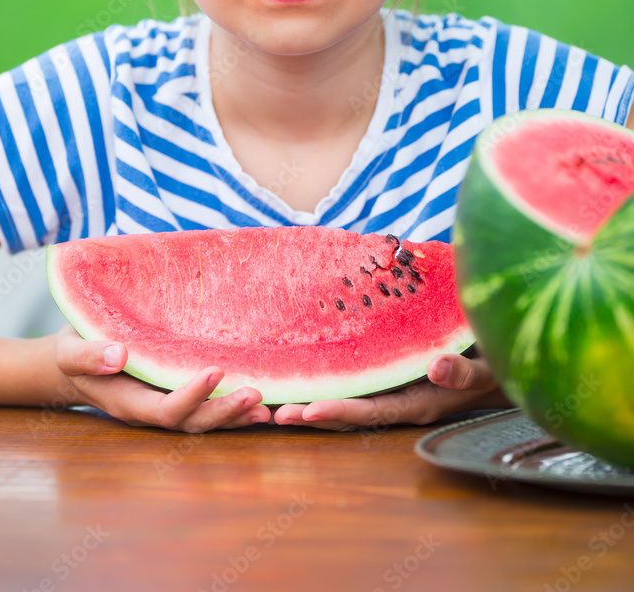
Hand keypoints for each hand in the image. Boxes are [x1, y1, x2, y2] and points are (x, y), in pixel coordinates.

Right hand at [52, 326, 272, 431]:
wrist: (75, 359)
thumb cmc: (74, 350)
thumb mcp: (71, 350)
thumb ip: (89, 355)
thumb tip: (118, 356)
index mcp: (127, 403)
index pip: (165, 409)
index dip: (191, 396)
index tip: (215, 371)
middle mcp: (151, 411)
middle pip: (192, 423)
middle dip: (224, 412)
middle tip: (256, 395)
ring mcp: (165, 406)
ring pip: (204, 421)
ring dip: (234, 416)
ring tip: (266, 407)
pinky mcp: (176, 395)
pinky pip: (206, 409)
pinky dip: (232, 409)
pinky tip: (260, 403)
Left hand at [271, 352, 514, 430]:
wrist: (500, 357)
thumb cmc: (494, 361)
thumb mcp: (486, 368)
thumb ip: (464, 372)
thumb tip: (438, 368)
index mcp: (420, 403)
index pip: (373, 411)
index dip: (340, 412)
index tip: (307, 412)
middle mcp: (400, 400)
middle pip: (351, 411)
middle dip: (312, 412)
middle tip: (272, 414)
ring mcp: (394, 389)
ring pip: (349, 398)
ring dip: (313, 399)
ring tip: (274, 401)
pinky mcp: (390, 374)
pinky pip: (357, 380)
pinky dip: (330, 380)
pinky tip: (304, 373)